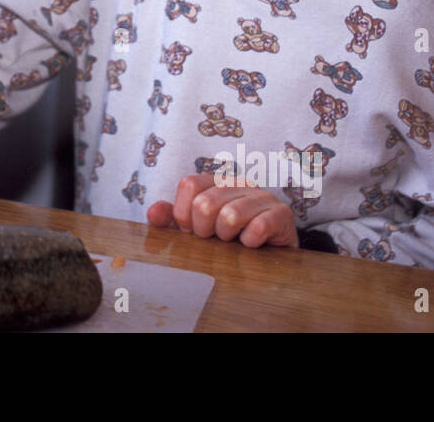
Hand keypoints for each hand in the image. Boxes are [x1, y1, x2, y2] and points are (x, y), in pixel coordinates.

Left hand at [147, 173, 298, 247]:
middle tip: (214, 237)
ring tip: (233, 240)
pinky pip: (258, 228)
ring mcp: (262, 196)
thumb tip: (152, 213)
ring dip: (227, 237)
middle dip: (204, 230)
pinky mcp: (281, 214)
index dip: (184, 213)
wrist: (270, 252)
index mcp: (216, 181)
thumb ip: (172, 219)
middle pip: (205, 203)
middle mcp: (239, 183)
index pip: (188, 184)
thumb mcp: (197, 228)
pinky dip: (250, 242)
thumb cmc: (229, 237)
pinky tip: (252, 244)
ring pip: (230, 216)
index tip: (192, 230)